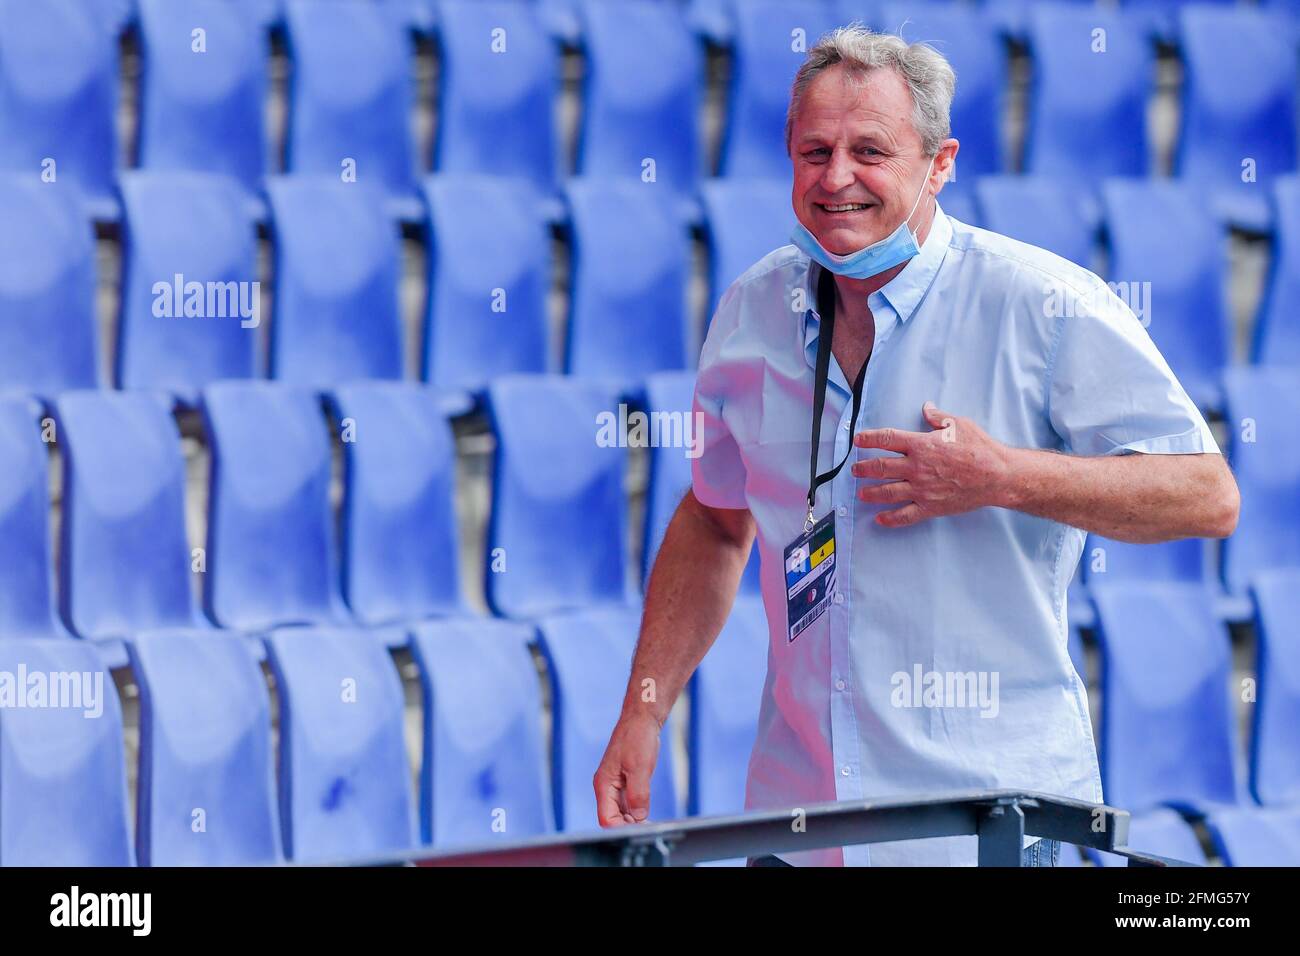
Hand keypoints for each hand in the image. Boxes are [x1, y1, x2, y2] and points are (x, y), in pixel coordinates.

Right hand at [593, 711, 661, 826]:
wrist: (642, 719)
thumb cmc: (637, 737)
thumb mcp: (640, 767)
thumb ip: (638, 794)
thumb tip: (639, 817)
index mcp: (604, 784)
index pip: (607, 819)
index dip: (622, 829)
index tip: (640, 832)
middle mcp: (606, 787)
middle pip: (613, 818)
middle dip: (628, 827)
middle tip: (649, 830)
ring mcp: (615, 785)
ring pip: (620, 812)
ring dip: (633, 821)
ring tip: (651, 825)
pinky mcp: (624, 782)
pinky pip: (627, 803)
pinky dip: (636, 812)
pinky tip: (648, 815)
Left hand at [850, 401, 1012, 527]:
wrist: (997, 475)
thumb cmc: (980, 448)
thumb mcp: (959, 424)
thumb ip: (938, 417)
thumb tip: (928, 408)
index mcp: (921, 445)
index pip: (887, 439)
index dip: (869, 438)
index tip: (858, 440)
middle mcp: (917, 468)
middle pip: (880, 467)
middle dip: (863, 468)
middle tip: (855, 469)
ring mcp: (921, 489)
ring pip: (887, 492)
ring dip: (871, 492)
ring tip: (861, 492)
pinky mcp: (930, 507)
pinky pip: (905, 515)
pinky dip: (890, 518)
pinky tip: (880, 519)